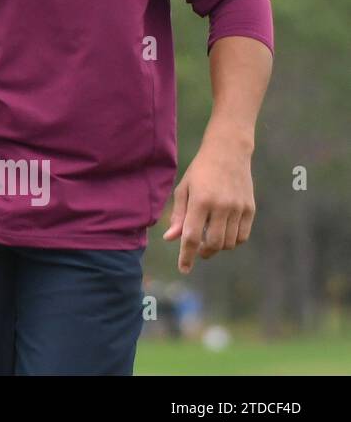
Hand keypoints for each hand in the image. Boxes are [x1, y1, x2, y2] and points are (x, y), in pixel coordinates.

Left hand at [163, 119, 255, 272]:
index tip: (183, 269)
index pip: (192, 236)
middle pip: (213, 244)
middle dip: (204, 252)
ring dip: (218, 247)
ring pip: (229, 243)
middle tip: (198, 250)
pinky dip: (233, 241)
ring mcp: (238, 208)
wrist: (228, 151)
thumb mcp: (184, 189)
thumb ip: (179, 216)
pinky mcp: (250, 209)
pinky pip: (243, 236)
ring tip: (210, 236)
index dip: (186, 256)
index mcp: (200, 201)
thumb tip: (171, 239)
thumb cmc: (200, 170)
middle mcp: (221, 206)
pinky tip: (224, 232)